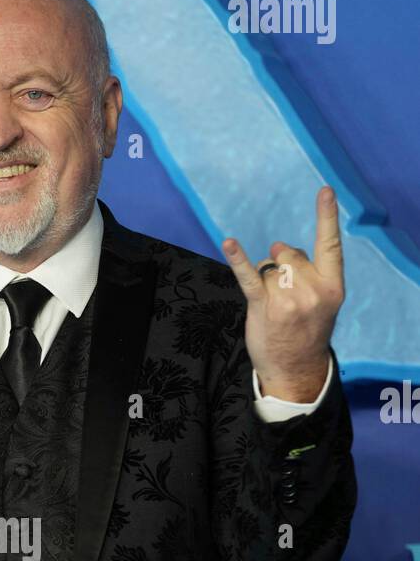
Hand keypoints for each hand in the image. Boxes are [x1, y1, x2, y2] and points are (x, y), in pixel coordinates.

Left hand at [222, 186, 343, 401]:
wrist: (296, 370)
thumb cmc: (307, 331)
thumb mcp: (322, 302)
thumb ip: (308, 271)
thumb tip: (277, 246)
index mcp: (332, 286)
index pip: (330, 245)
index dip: (327, 216)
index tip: (324, 191)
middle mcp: (312, 290)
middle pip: (288, 254)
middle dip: (281, 264)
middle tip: (283, 295)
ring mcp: (287, 299)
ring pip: (268, 266)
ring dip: (265, 278)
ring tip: (272, 305)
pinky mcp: (263, 307)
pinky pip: (249, 277)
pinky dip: (237, 259)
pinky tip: (228, 243)